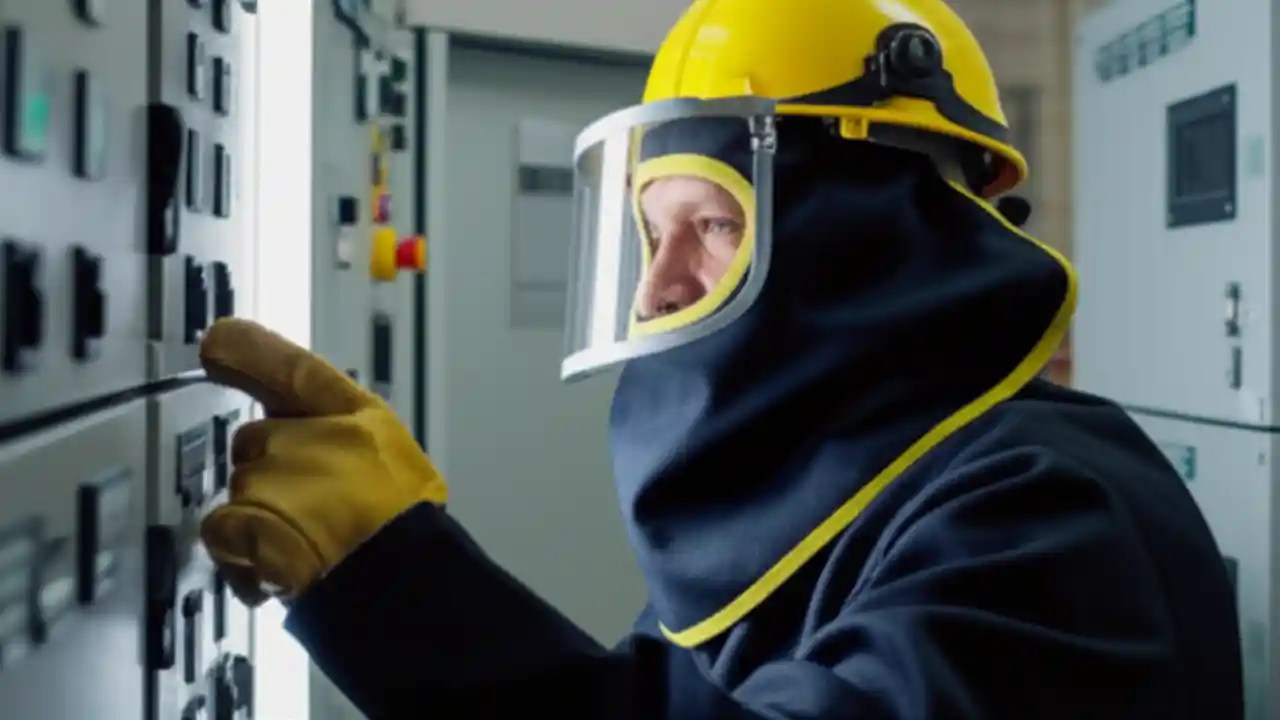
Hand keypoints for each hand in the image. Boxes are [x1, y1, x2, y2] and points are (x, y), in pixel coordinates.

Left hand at [198, 318, 447, 605]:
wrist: (404, 582)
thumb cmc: (406, 526)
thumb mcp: (394, 463)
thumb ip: (347, 442)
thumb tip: (313, 444)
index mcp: (355, 414)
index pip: (294, 368)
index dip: (249, 349)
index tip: (216, 341)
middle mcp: (309, 433)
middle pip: (255, 440)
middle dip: (270, 474)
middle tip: (310, 513)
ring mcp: (275, 474)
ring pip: (241, 488)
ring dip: (258, 518)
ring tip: (303, 548)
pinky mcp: (246, 516)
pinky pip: (221, 529)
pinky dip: (238, 554)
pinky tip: (274, 570)